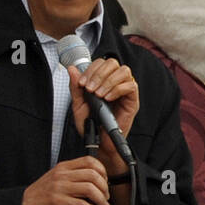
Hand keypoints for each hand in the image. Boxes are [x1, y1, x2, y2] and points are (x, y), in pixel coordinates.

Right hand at [20, 155, 110, 204]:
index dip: (102, 171)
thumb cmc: (37, 195)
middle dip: (104, 188)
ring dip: (101, 200)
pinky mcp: (58, 202)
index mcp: (62, 167)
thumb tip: (92, 184)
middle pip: (93, 175)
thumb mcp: (54, 178)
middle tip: (105, 197)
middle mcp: (62, 175)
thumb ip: (71, 177)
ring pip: (90, 189)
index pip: (89, 161)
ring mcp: (59, 188)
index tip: (105, 181)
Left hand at [71, 58, 138, 173]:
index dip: (91, 69)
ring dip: (108, 81)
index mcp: (102, 80)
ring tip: (99, 95)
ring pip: (123, 71)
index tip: (82, 83)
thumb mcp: (79, 104)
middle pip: (112, 62)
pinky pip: (130, 86)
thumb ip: (76, 87)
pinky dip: (117, 90)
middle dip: (98, 74)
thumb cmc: (91, 124)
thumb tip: (72, 69)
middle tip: (90, 89)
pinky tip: (108, 99)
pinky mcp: (132, 100)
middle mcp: (115, 82)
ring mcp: (125, 90)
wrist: (99, 142)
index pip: (100, 63)